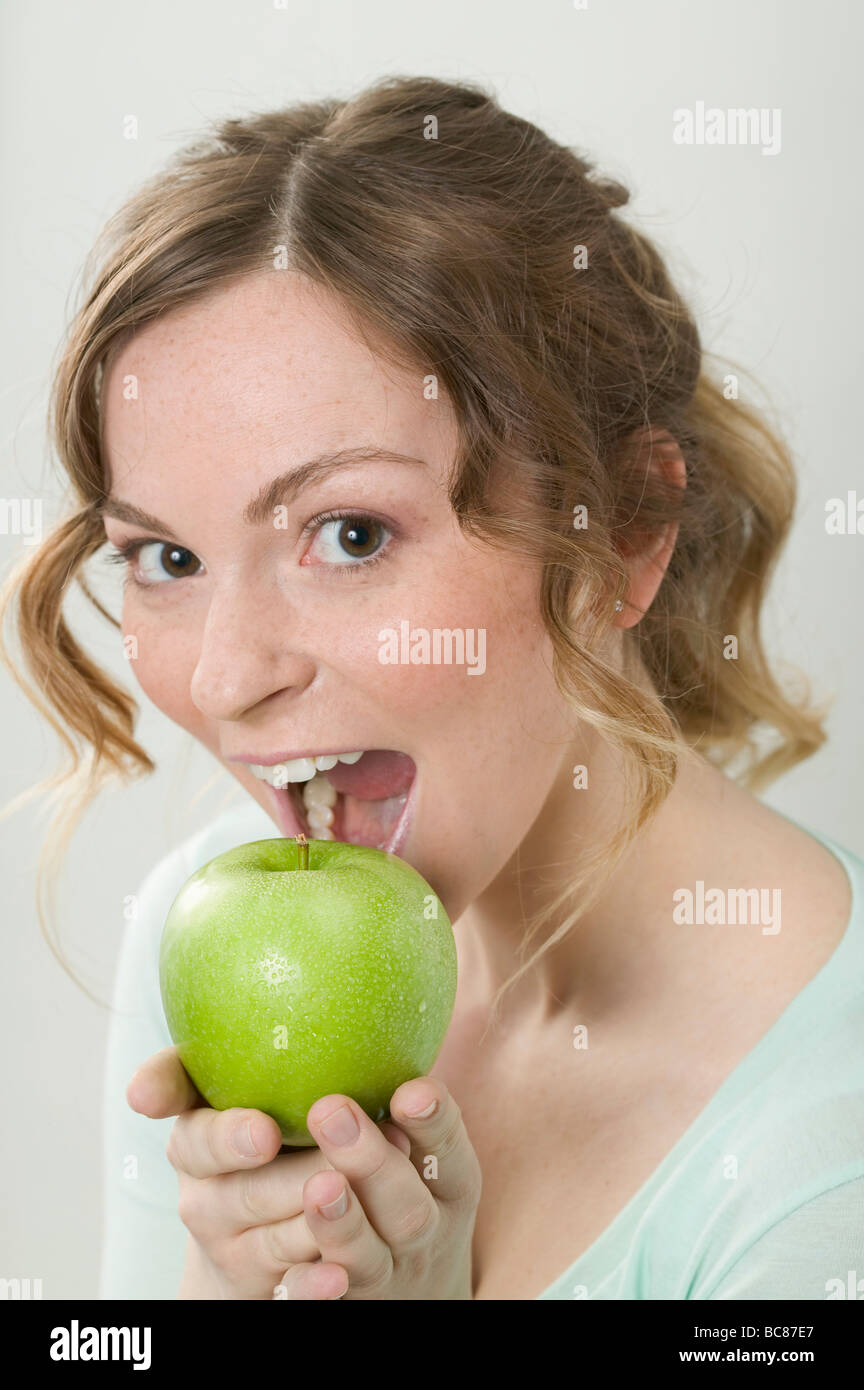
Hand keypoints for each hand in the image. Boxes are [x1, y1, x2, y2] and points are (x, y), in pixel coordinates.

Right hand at [127, 1046, 404, 1299]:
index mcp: (197, 1141)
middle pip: (249, 1195)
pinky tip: (338, 1278)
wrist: (258, 1229)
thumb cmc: (265, 1124)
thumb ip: (240, 1045)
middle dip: (298, 1178)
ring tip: (366, 1191)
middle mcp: (208, 1199)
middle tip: (345, 1157)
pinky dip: (312, 1287)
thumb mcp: (245, 1084)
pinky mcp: (268, 1288)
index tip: (266, 1132)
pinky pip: (290, 1292)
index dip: (226, 1137)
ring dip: (327, 1220)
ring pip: (279, 1241)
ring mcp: (238, 1249)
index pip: (198, 1138)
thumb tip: (279, 995)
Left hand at [277, 1078, 481, 1300]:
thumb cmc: (397, 1188)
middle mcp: (424, 1230)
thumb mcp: (418, 1151)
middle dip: (372, 1161)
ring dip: (343, 1222)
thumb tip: (356, 996)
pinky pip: (327, 1303)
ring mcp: (387, 1273)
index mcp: (447, 1184)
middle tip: (331, 1111)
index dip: (436, 1122)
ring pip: (370, 1258)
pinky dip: (313, 1288)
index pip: (451, 1151)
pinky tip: (291, 1269)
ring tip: (316, 1185)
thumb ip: (390, 1095)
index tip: (411, 1090)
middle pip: (408, 1207)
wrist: (406, 1289)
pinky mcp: (348, 1303)